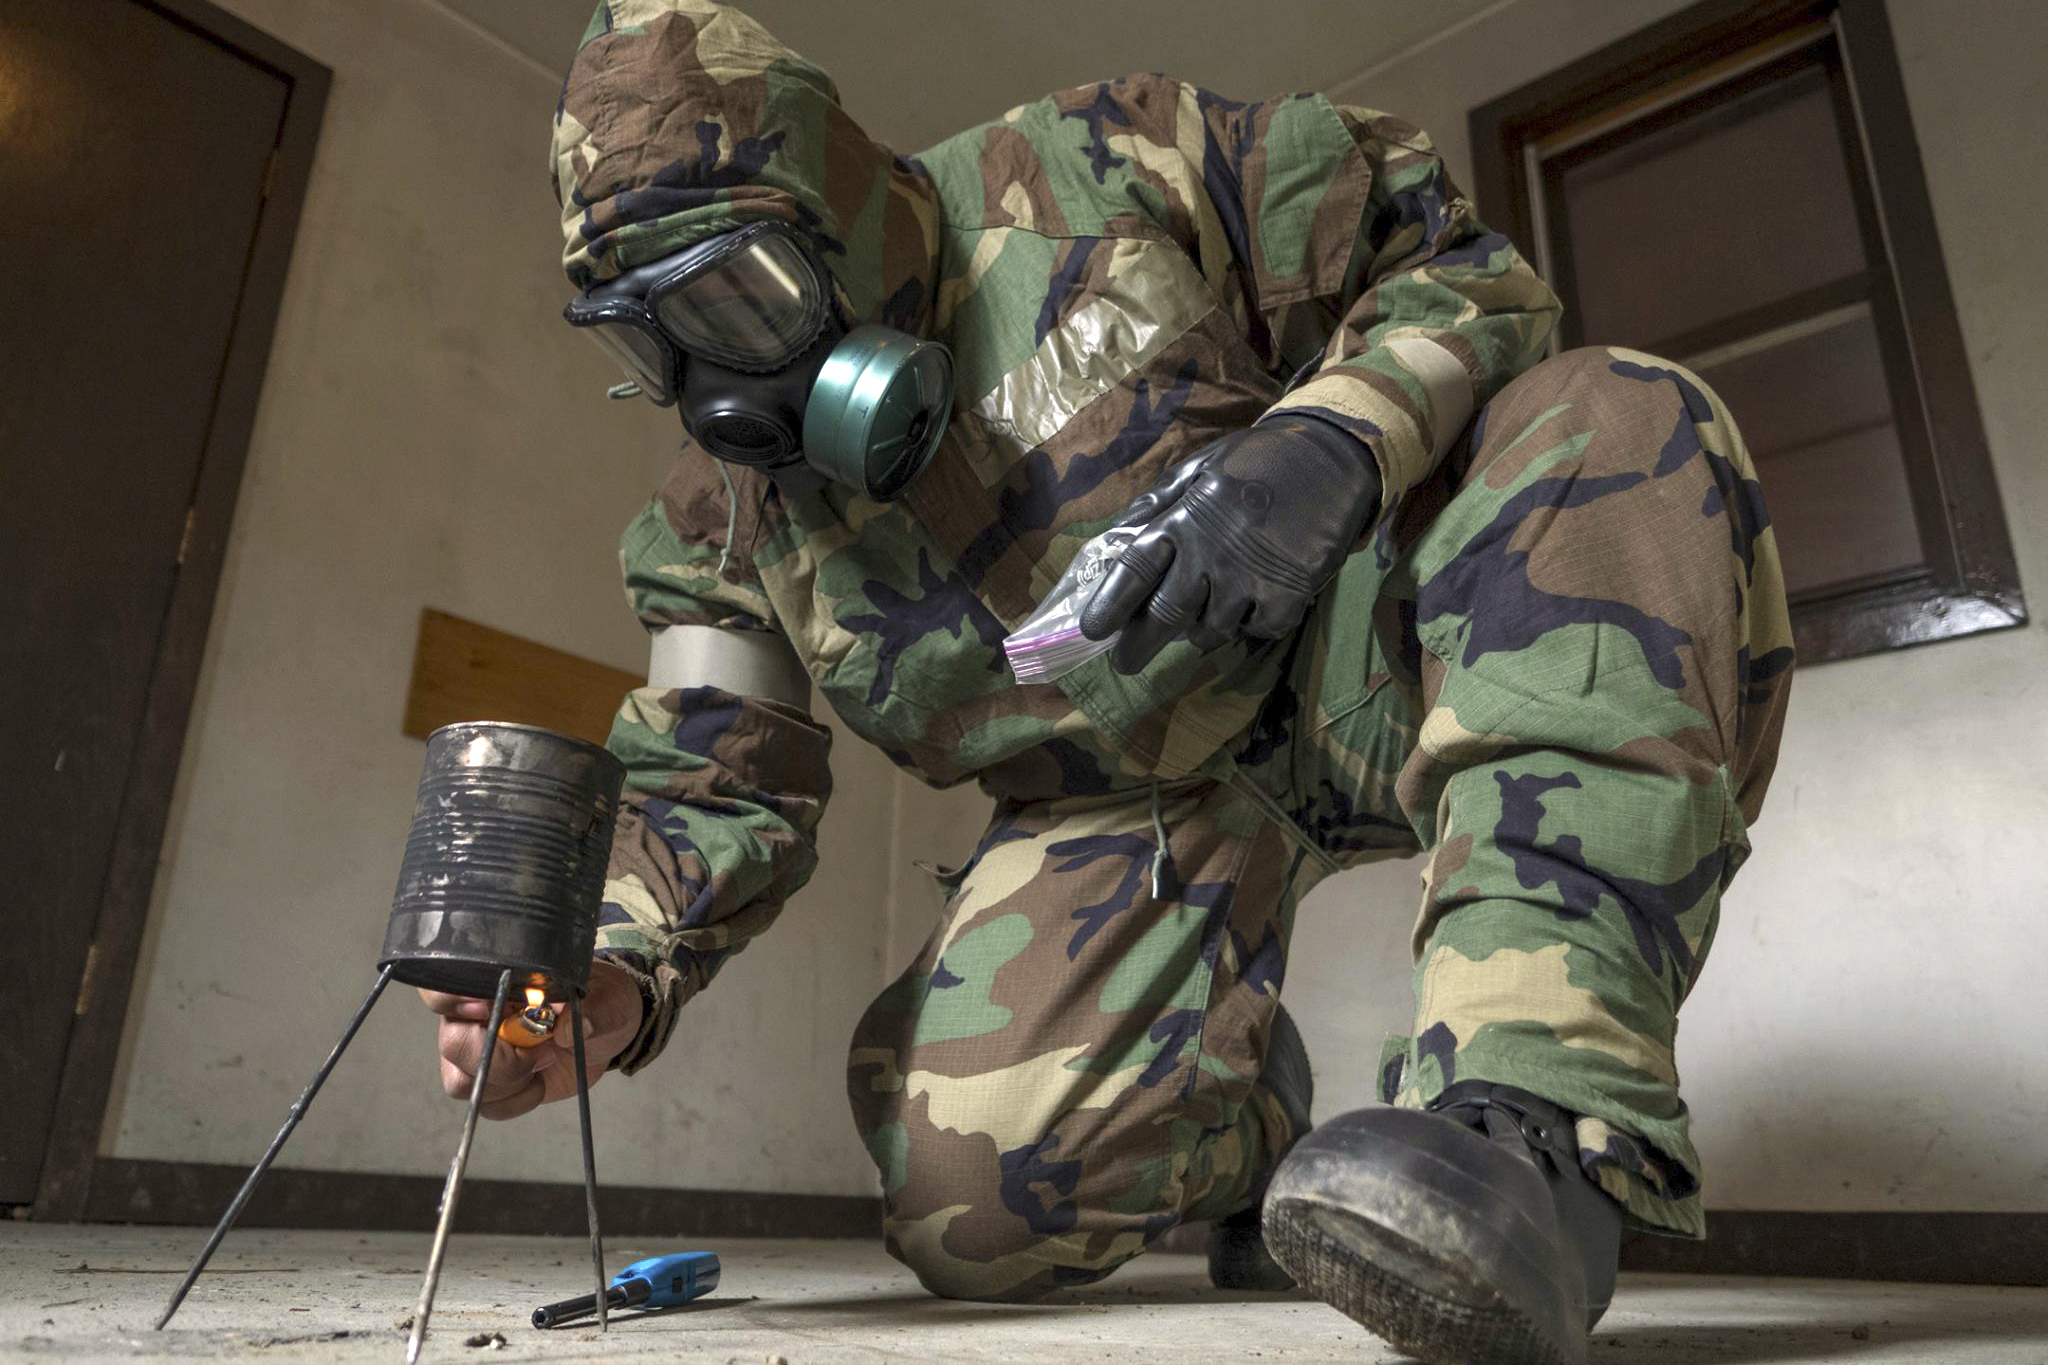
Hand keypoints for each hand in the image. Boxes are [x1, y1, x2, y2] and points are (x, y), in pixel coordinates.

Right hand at [420, 959, 643, 1119]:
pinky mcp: (495, 1085)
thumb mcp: (609, 996)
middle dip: (499, 1057)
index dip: (451, 1001)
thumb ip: (593, 1008)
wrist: (608, 1031)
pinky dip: (518, 1100)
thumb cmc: (600, 999)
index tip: (487, 1009)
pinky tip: (541, 1081)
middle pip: (453, 1045)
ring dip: (509, 1080)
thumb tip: (563, 1029)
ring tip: (544, 1060)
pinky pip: (487, 1106)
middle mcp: (474, 1018)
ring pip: (461, 1082)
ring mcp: (480, 1054)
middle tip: (542, 1048)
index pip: (442, 989)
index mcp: (493, 983)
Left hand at [1078, 415, 1381, 672]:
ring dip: (1201, 628)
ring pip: (1208, 631)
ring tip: (1210, 607)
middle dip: (1139, 646)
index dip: (1107, 607)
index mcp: (1182, 522)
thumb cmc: (1259, 460)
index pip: (1132, 574)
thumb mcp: (1201, 467)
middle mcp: (1209, 557)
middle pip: (1163, 618)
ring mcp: (1248, 582)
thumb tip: (1120, 531)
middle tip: (1126, 663)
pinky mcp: (1285, 600)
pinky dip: (1248, 625)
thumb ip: (1159, 502)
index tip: (1092, 631)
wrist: (1332, 459)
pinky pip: (1253, 632)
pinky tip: (1253, 601)